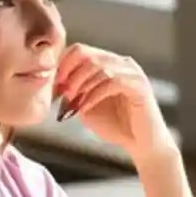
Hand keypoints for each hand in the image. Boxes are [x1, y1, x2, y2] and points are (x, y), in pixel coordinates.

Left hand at [53, 43, 175, 163]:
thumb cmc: (116, 126)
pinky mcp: (139, 85)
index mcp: (109, 63)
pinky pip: (112, 82)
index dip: (62, 66)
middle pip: (86, 54)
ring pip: (99, 65)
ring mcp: (132, 72)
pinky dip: (94, 95)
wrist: (142, 145)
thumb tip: (53, 83)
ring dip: (80, 84)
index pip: (79, 50)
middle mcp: (121, 62)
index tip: (53, 87)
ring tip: (72, 102)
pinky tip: (85, 108)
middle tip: (62, 94)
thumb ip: (73, 92)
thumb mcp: (86, 106)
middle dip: (69, 74)